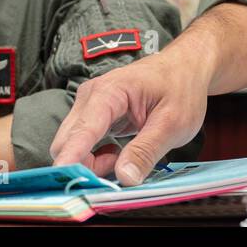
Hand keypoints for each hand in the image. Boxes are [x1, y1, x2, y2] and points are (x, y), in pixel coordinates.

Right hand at [51, 49, 209, 185]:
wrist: (184, 67)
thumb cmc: (181, 88)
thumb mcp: (172, 124)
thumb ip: (146, 151)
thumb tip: (124, 178)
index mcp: (110, 92)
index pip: (82, 130)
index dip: (70, 157)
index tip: (62, 178)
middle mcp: (91, 96)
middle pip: (67, 141)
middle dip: (85, 166)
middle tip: (120, 173)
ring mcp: (89, 105)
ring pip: (71, 145)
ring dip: (91, 163)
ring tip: (126, 159)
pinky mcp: (93, 114)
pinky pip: (81, 143)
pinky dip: (94, 157)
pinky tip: (118, 153)